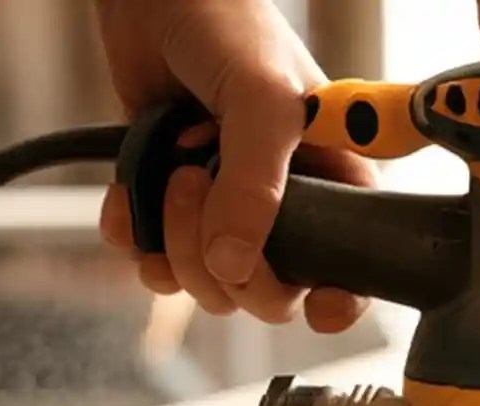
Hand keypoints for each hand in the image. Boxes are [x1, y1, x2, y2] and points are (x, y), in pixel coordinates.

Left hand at [94, 0, 377, 332]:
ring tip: (169, 175)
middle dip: (228, 263)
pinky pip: (152, 262)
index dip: (336, 299)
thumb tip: (233, 267)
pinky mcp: (169, 206)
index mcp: (332, 183)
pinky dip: (132, 237)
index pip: (349, 268)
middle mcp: (283, 207)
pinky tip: (129, 195)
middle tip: (200, 189)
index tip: (315, 304)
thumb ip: (256, 187)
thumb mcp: (264, 101)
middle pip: (269, 294)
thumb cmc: (229, 27)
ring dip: (175, 246)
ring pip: (207, 286)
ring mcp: (224, 211)